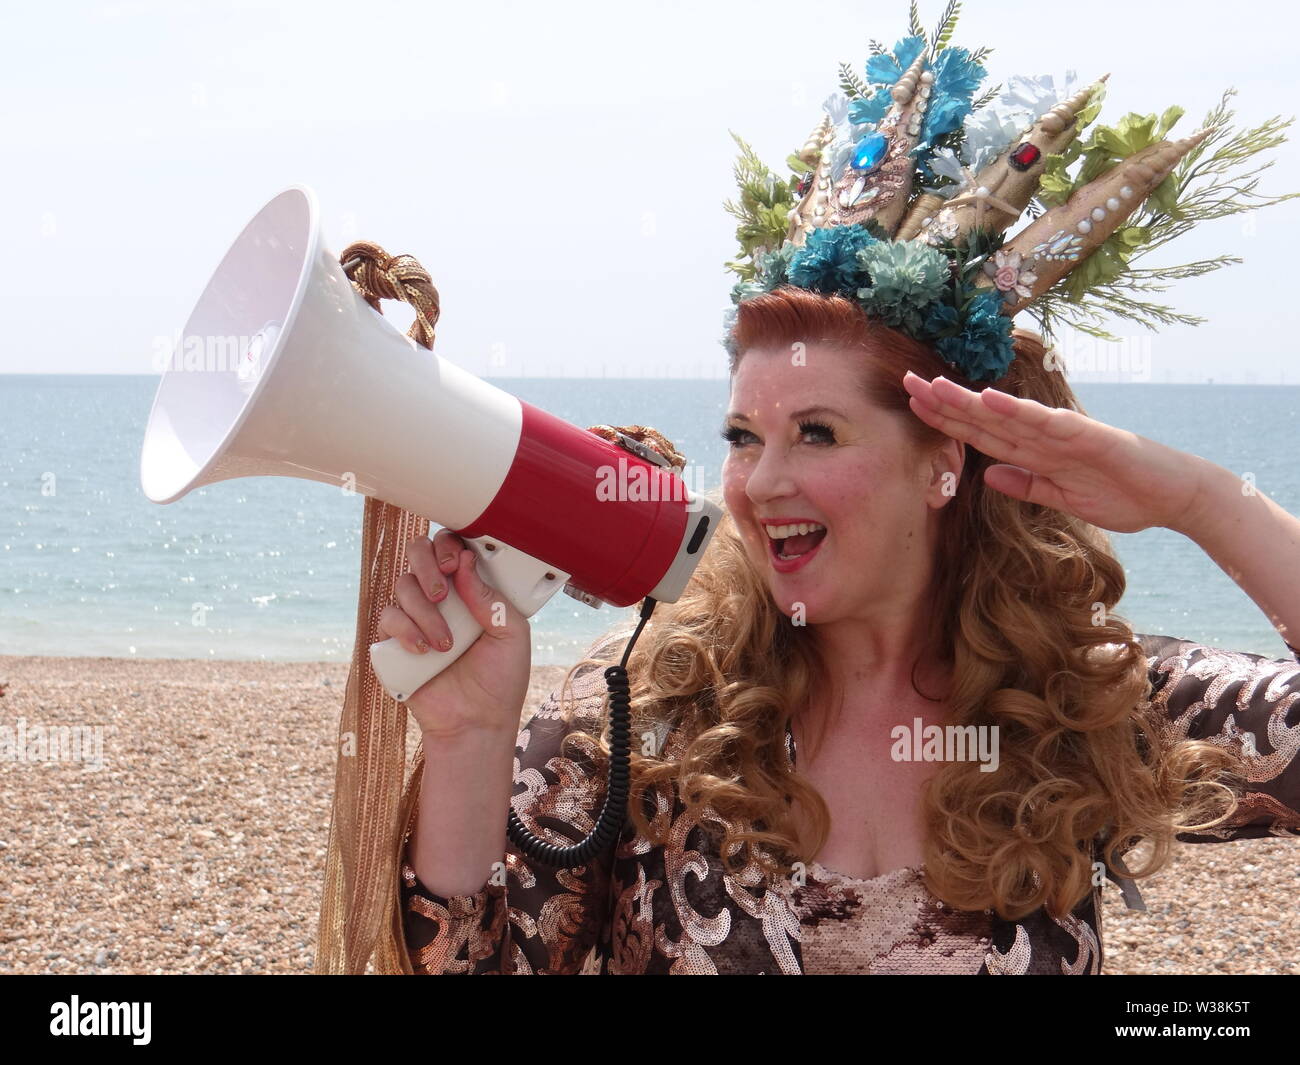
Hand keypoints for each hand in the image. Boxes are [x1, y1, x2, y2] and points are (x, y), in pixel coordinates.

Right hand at [377, 529, 531, 738]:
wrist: (477, 722)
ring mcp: (417, 616)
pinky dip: (405, 630)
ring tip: (445, 644)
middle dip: (427, 567)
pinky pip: (388, 617)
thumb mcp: (512, 635)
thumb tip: (465, 561)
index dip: (448, 545)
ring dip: (424, 612)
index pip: (452, 548)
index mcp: (472, 589)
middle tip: (443, 594)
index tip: (456, 562)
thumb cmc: (500, 679)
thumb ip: (491, 598)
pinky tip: (423, 650)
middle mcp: (442, 597)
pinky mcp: (396, 640)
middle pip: (418, 552)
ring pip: (403, 585)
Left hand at [901, 371, 1207, 534]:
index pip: (980, 434)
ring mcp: (1062, 434)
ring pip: (1005, 414)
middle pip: (984, 418)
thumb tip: (988, 476)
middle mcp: (1042, 437)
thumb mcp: (1062, 500)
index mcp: (1035, 453)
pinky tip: (988, 398)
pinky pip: (1044, 422)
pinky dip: (1015, 409)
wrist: (1174, 496)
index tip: (913, 407)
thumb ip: (1027, 485)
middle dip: (944, 403)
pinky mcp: (1085, 436)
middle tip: (905, 382)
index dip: (946, 421)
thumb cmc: (1124, 496)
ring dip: (969, 400)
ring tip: (933, 385)